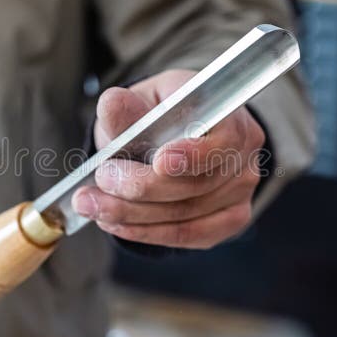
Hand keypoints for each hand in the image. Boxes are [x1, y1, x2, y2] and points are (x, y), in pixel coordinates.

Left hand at [73, 69, 266, 248]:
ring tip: (92, 204)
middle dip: (141, 186)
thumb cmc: (156, 117)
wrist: (167, 138)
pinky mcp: (232, 218)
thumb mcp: (138, 104)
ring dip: (133, 213)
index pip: (226, 136)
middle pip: (198, 182)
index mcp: (228, 111)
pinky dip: (147, 232)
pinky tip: (116, 223)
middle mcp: (243, 150)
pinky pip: (189, 234)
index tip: (159, 161)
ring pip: (187, 213)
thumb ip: (126, 110)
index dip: (194, 153)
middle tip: (100, 180)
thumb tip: (112, 103)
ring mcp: (242, 188)